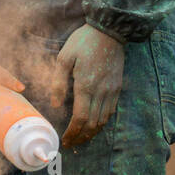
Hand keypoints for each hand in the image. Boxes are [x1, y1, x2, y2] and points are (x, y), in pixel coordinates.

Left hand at [50, 23, 124, 147]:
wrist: (110, 30)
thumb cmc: (83, 42)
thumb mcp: (64, 58)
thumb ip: (58, 83)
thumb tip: (56, 106)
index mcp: (86, 86)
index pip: (80, 119)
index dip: (72, 133)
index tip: (65, 139)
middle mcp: (101, 92)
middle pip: (92, 124)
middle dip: (81, 137)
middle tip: (71, 143)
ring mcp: (112, 90)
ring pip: (103, 120)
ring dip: (92, 132)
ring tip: (81, 137)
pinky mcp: (118, 87)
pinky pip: (111, 111)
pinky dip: (102, 122)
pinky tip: (94, 124)